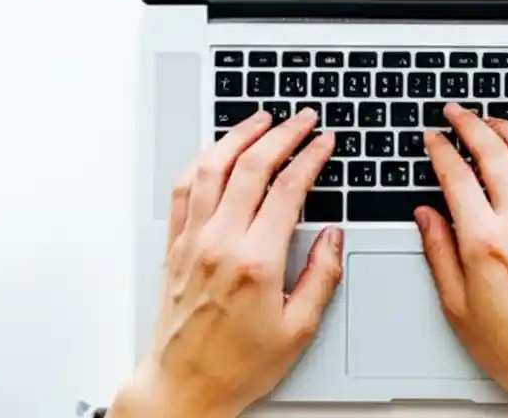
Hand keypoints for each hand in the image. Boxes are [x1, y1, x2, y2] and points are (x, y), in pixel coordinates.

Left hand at [111, 109, 342, 417]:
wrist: (184, 388)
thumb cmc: (237, 366)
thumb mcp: (298, 329)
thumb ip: (322, 276)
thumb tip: (333, 237)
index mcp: (256, 262)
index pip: (288, 189)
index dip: (311, 157)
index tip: (324, 142)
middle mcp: (220, 244)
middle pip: (251, 166)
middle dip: (282, 134)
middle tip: (302, 119)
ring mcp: (192, 242)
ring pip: (211, 168)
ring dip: (238, 136)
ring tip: (260, 120)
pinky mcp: (174, 248)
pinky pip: (183, 190)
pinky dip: (201, 162)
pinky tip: (215, 153)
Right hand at [415, 104, 507, 417]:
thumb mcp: (456, 305)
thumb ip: (438, 253)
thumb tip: (426, 216)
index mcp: (483, 241)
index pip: (456, 175)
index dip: (440, 149)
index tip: (432, 138)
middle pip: (493, 153)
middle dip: (470, 124)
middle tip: (457, 114)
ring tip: (493, 120)